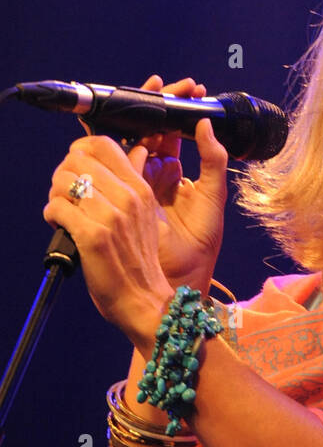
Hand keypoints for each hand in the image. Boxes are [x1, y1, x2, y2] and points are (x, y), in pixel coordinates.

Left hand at [43, 133, 173, 352]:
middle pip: (76, 159)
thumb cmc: (139, 263)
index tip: (77, 169)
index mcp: (140, 190)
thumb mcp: (145, 217)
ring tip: (64, 213)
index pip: (102, 145)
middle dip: (64, 175)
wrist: (145, 301)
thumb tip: (133, 152)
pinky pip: (56, 207)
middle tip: (67, 196)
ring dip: (56, 196)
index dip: (80, 151)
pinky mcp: (92, 236)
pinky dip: (52, 215)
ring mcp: (110, 217)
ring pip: (62, 181)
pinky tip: (62, 227)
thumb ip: (133, 185)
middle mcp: (127, 198)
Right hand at [125, 73, 228, 295]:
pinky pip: (114, 163)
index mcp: (172, 172)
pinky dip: (117, 143)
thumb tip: (207, 123)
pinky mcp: (119, 193)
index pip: (168, 132)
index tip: (187, 87)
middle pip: (146, 129)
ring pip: (128, 141)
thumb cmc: (199, 246)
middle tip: (164, 83)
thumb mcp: (213, 198)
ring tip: (152, 94)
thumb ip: (214, 160)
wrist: (179, 277)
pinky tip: (127, 126)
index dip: (174, 108)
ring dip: (136, 117)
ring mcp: (133, 181)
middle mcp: (151, 173)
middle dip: (154, 104)